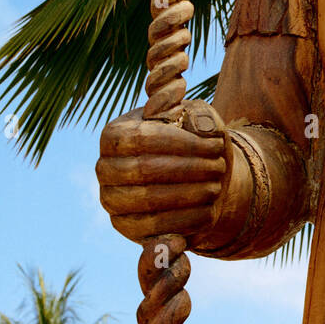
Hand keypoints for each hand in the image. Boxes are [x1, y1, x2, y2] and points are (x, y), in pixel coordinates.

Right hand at [96, 99, 231, 242]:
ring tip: (216, 186)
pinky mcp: (129, 228)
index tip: (215, 145)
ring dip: (190, 194)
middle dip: (189, 169)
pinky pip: (153, 231)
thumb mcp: (194, 114)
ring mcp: (113, 201)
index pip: (141, 138)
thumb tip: (176, 92)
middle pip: (144, 169)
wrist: (198, 178)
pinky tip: (197, 223)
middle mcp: (105, 169)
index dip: (182, 143)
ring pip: (149, 201)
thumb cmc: (194, 140)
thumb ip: (185, 101)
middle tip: (219, 167)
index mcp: (114, 135)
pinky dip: (178, 227)